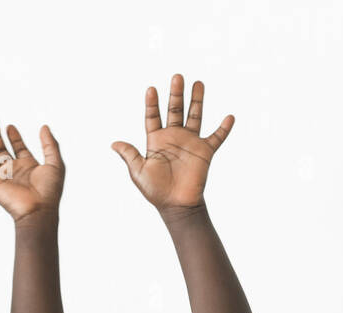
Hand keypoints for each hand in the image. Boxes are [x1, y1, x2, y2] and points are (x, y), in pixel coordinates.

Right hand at [0, 120, 63, 222]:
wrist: (39, 210)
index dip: (14, 137)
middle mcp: (12, 172)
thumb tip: (44, 127)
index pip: (18, 148)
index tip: (10, 126)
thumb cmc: (49, 191)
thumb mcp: (55, 163)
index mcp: (27, 166)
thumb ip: (50, 145)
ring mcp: (1, 180)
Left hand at [112, 74, 233, 213]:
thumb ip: (129, 155)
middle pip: (175, 110)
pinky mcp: (204, 152)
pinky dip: (224, 128)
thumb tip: (113, 144)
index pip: (153, 116)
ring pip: (194, 116)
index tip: (151, 89)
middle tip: (177, 77)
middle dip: (176, 94)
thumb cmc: (155, 190)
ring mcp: (190, 142)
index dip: (151, 103)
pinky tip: (229, 117)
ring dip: (197, 100)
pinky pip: (216, 137)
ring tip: (198, 83)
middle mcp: (174, 137)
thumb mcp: (138, 172)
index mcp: (156, 140)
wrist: (176, 205)